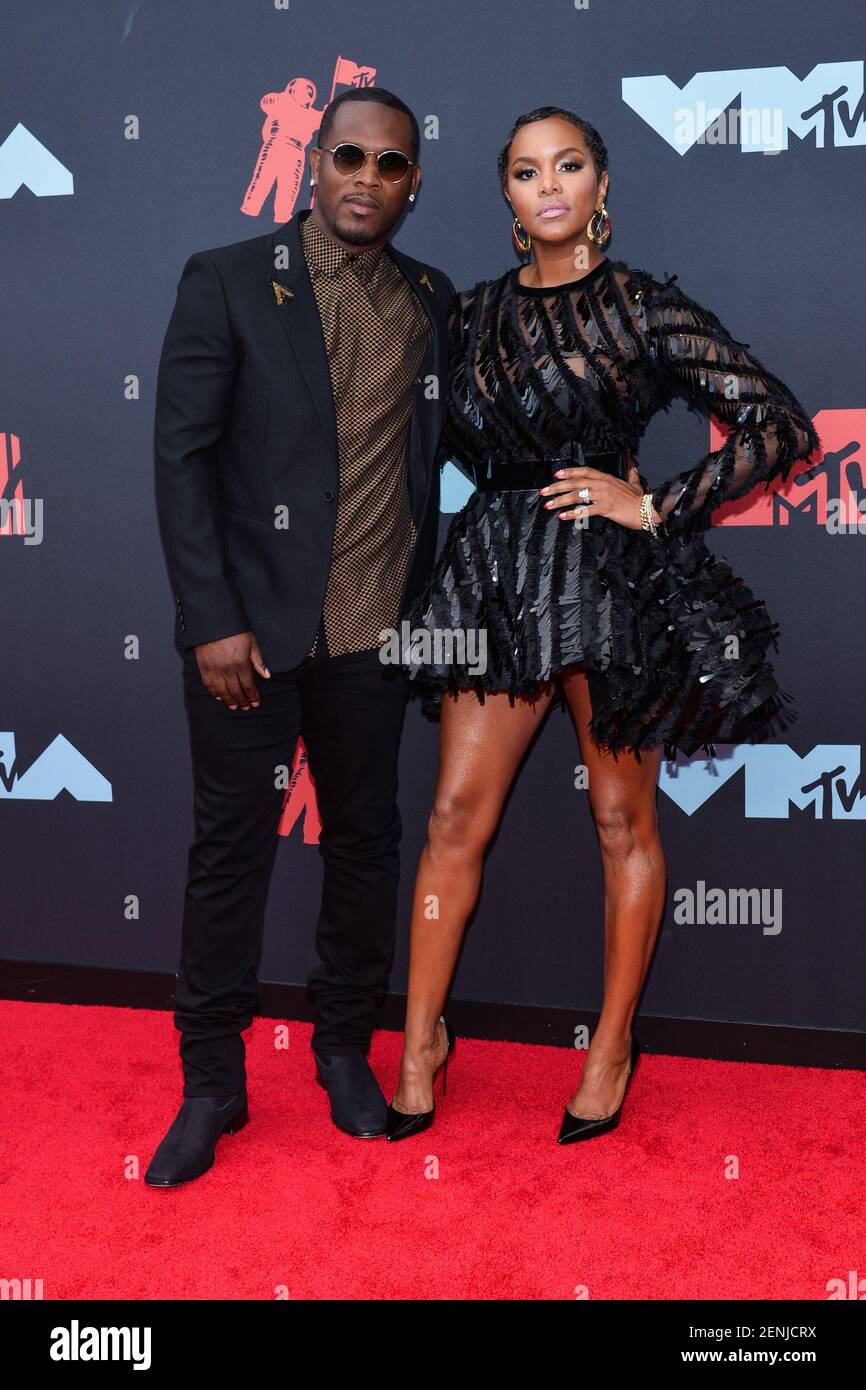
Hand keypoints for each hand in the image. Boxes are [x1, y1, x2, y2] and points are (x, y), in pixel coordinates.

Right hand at [193, 631, 270, 709]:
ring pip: (222, 691)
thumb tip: (267, 675)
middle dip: (242, 701)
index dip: (252, 696)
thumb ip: (258, 661)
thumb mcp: (251, 643)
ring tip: (234, 707)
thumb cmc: (234, 630)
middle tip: (246, 707)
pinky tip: (220, 698)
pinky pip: (209, 685)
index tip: (256, 703)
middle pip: (236, 691)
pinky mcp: (203, 668)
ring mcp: (214, 669)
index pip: (248, 685)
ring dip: (229, 701)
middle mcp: (227, 669)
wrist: (213, 620)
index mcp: (241, 663)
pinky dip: (214, 693)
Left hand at [539, 463, 661, 530]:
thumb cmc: (641, 499)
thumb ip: (632, 475)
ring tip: (549, 505)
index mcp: (607, 478)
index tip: (556, 475)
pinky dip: (572, 514)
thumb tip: (633, 468)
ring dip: (560, 501)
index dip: (569, 472)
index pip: (584, 471)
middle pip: (575, 483)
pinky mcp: (606, 508)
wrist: (648, 510)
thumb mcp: (635, 484)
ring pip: (577, 496)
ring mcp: (604, 495)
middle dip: (557, 487)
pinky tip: (563, 517)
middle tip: (544, 492)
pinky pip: (585, 510)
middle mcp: (603, 484)